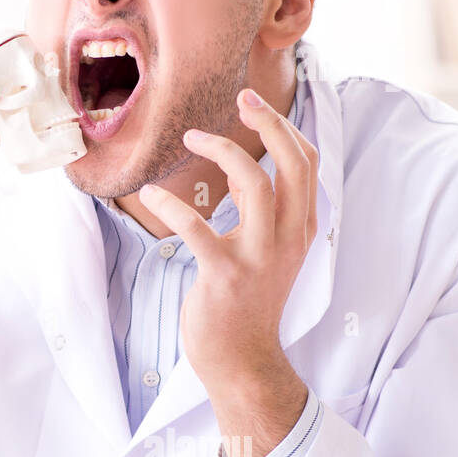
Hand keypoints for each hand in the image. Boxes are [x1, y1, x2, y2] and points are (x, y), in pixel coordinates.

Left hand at [137, 87, 317, 456]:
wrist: (242, 359)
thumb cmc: (247, 300)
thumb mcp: (264, 249)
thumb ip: (259, 210)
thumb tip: (242, 168)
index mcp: (301, 227)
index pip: (307, 164)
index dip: (283, 127)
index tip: (252, 101)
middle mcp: (290, 238)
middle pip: (294, 165)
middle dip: (270, 123)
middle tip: (240, 97)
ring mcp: (260, 257)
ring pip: (257, 186)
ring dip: (222, 152)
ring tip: (189, 137)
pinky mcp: (225, 276)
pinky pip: (197, 229)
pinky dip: (171, 205)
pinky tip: (150, 193)